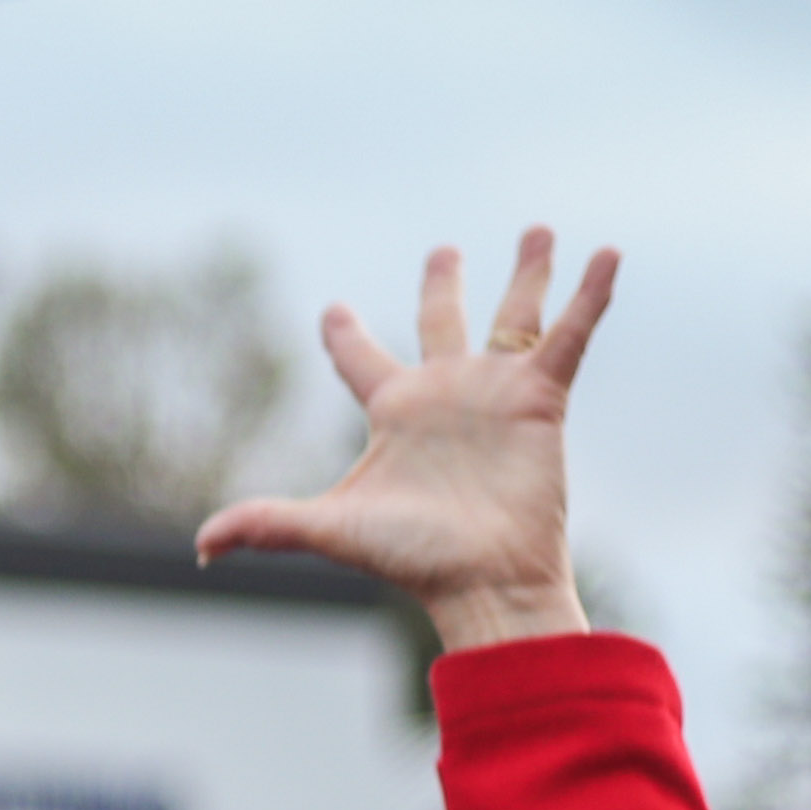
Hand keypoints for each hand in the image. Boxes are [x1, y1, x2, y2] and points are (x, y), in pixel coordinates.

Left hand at [194, 228, 613, 650]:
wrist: (483, 579)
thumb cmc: (411, 558)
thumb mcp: (331, 529)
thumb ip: (266, 524)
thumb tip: (201, 544)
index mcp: (394, 411)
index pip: (360, 358)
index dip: (344, 333)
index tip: (333, 310)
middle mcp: (445, 394)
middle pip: (441, 321)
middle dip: (444, 284)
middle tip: (445, 250)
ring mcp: (495, 394)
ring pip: (514, 317)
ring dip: (529, 273)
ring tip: (538, 229)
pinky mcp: (541, 401)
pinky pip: (569, 336)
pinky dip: (590, 296)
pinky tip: (608, 253)